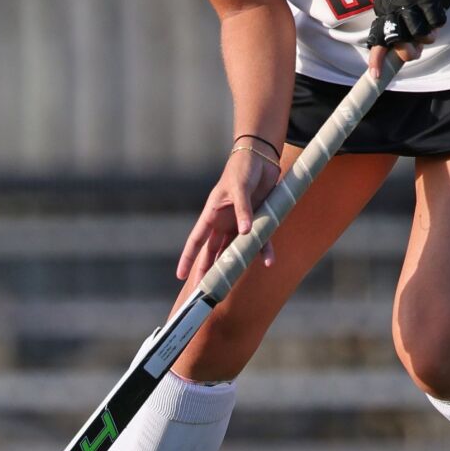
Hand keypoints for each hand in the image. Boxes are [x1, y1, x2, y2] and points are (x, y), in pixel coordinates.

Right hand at [176, 144, 280, 281]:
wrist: (261, 158)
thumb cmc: (242, 169)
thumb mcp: (239, 187)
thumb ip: (242, 209)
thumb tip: (244, 232)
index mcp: (212, 214)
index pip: (196, 241)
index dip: (188, 259)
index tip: (181, 276)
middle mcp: (223, 222)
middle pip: (213, 252)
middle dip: (208, 271)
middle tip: (204, 291)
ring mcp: (240, 223)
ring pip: (234, 250)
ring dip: (235, 266)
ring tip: (231, 285)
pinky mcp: (256, 220)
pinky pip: (259, 239)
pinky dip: (263, 250)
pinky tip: (269, 261)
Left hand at [363, 0, 449, 55]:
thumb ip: (397, 21)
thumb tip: (406, 49)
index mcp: (383, 8)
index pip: (378, 37)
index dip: (377, 58)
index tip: (377, 75)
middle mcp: (393, 6)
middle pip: (401, 42)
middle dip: (409, 51)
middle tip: (415, 48)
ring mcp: (411, 1)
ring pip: (421, 34)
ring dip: (428, 35)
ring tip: (428, 24)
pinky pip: (436, 21)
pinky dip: (439, 20)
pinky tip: (436, 10)